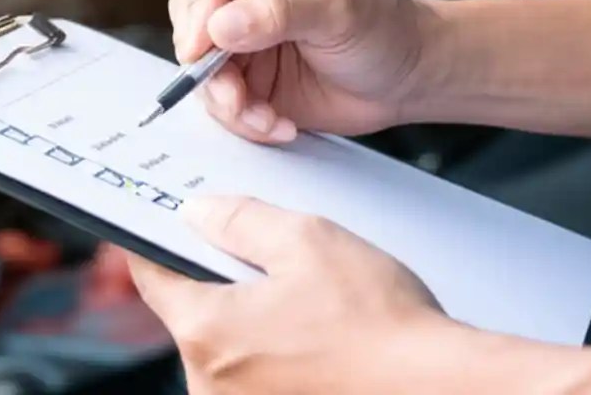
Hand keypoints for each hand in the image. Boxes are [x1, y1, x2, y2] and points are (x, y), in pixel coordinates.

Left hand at [129, 196, 454, 394]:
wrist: (439, 388)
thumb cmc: (380, 325)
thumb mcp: (305, 239)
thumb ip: (238, 219)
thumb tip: (198, 213)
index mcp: (205, 331)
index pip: (151, 276)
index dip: (155, 245)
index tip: (162, 230)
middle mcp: (209, 383)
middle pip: (191, 314)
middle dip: (220, 284)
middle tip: (268, 263)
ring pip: (226, 348)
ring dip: (251, 322)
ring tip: (308, 306)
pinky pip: (254, 378)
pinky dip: (274, 355)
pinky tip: (317, 339)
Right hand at [170, 0, 432, 141]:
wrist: (405, 78)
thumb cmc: (384, 28)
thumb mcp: (339, 11)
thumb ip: (280, 13)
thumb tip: (221, 25)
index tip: (208, 38)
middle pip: (189, 13)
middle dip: (206, 59)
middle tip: (232, 88)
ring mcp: (237, 34)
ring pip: (197, 64)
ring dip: (226, 99)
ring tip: (265, 116)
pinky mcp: (242, 75)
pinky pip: (217, 99)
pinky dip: (242, 119)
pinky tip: (277, 123)